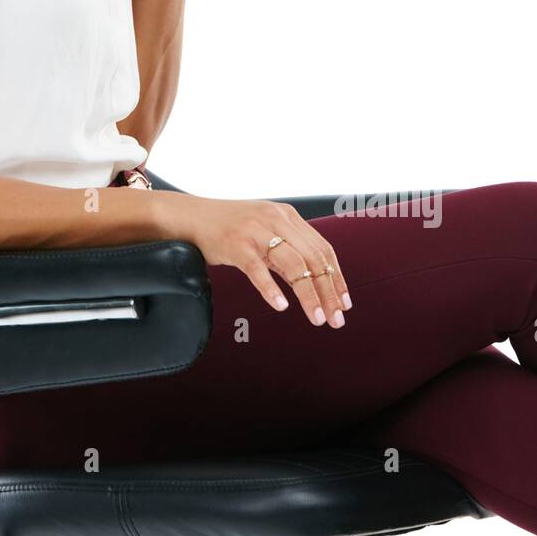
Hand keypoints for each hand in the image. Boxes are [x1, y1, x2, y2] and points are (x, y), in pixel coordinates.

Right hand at [160, 193, 351, 328]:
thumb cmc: (229, 228)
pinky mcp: (235, 244)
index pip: (323, 249)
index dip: (337, 277)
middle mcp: (276, 220)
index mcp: (287, 216)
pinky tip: (280, 306)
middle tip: (336, 319)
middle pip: (313, 259)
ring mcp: (255, 231)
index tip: (344, 302)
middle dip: (329, 292)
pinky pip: (258, 270)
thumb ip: (288, 251)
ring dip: (309, 295)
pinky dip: (271, 289)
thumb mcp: (265, 232)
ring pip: (293, 265)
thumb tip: (313, 281)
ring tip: (317, 318)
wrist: (192, 217)